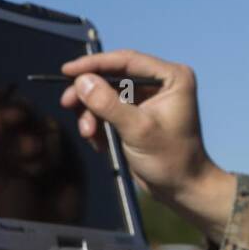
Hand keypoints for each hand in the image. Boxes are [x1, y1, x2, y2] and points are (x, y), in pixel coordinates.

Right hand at [59, 49, 235, 236]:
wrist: (182, 189)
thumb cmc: (171, 160)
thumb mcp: (137, 130)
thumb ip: (108, 104)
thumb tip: (82, 81)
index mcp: (172, 77)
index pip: (127, 61)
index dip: (94, 64)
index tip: (67, 71)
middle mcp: (162, 83)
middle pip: (113, 76)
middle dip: (89, 93)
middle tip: (68, 104)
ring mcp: (149, 98)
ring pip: (107, 94)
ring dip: (92, 113)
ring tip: (89, 134)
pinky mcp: (138, 114)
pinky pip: (109, 109)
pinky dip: (99, 123)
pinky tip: (99, 142)